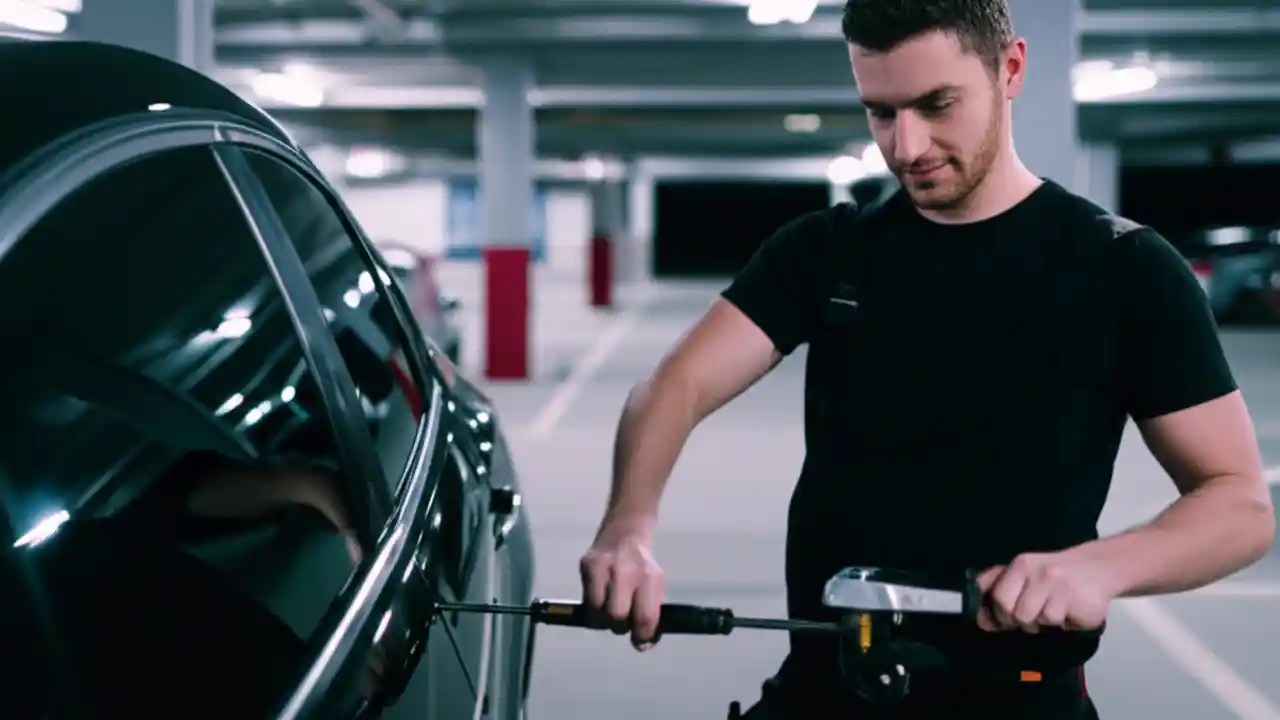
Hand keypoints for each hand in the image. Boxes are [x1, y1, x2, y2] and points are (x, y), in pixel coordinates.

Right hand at [579, 518, 665, 650]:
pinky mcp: (586, 565)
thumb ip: (653, 614)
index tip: (640, 641)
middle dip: (619, 627)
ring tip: (608, 612)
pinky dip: (591, 609)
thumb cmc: (642, 566)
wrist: (625, 531)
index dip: (642, 636)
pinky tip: (598, 602)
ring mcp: (603, 567)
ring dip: (602, 620)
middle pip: (617, 617)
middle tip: (621, 622)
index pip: (645, 617)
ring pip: (596, 613)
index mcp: (650, 577)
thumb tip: (643, 644)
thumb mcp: (655, 586)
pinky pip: (585, 602)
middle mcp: (627, 571)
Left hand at [974, 551, 1116, 633]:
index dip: (998, 614)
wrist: (1099, 567)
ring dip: (1043, 623)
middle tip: (1033, 615)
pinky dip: (1063, 624)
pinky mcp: (1079, 603)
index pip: (997, 597)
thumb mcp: (1024, 573)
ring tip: (1054, 609)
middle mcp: (1039, 573)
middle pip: (1014, 614)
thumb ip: (996, 587)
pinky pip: (1059, 625)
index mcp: (1021, 565)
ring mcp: (1060, 587)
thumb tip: (977, 615)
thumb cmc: (1055, 574)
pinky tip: (1069, 611)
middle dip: (1020, 621)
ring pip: (1037, 622)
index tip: (1005, 618)